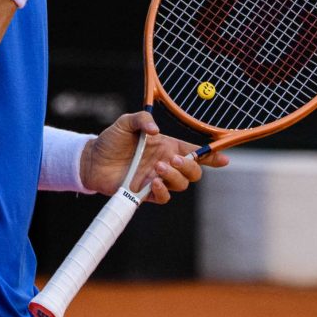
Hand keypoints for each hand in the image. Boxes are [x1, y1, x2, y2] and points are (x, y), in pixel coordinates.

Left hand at [81, 111, 229, 203]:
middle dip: (190, 166)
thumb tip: (156, 130)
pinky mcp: (145, 193)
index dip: (212, 156)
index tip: (224, 159)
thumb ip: (142, 119)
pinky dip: (162, 190)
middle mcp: (165, 163)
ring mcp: (157, 179)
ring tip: (157, 168)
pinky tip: (152, 182)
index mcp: (166, 146)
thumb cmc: (111, 140)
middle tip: (173, 160)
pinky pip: (164, 197)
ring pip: (181, 185)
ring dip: (174, 176)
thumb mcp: (125, 123)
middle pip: (194, 172)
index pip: (194, 151)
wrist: (92, 160)